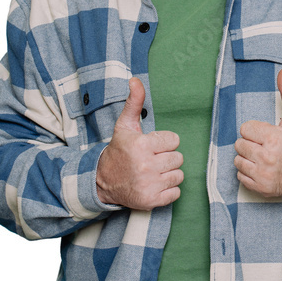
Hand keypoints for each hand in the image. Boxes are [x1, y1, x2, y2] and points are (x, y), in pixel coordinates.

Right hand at [96, 77, 182, 208]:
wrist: (103, 181)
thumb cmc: (119, 150)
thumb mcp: (125, 125)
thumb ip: (134, 102)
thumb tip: (135, 80)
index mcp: (141, 145)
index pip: (174, 140)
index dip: (164, 142)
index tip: (151, 146)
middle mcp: (145, 166)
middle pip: (178, 158)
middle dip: (167, 158)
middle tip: (152, 160)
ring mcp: (148, 185)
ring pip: (179, 175)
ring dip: (169, 174)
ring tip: (153, 172)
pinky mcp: (151, 201)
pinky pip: (176, 193)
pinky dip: (168, 190)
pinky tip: (155, 185)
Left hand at [234, 68, 281, 197]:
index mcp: (275, 138)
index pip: (245, 129)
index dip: (255, 130)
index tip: (266, 134)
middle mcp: (268, 157)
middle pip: (239, 144)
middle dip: (250, 143)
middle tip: (264, 145)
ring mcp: (264, 174)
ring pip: (238, 160)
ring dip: (247, 158)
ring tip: (262, 156)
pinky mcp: (261, 188)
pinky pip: (240, 176)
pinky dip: (248, 172)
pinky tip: (262, 168)